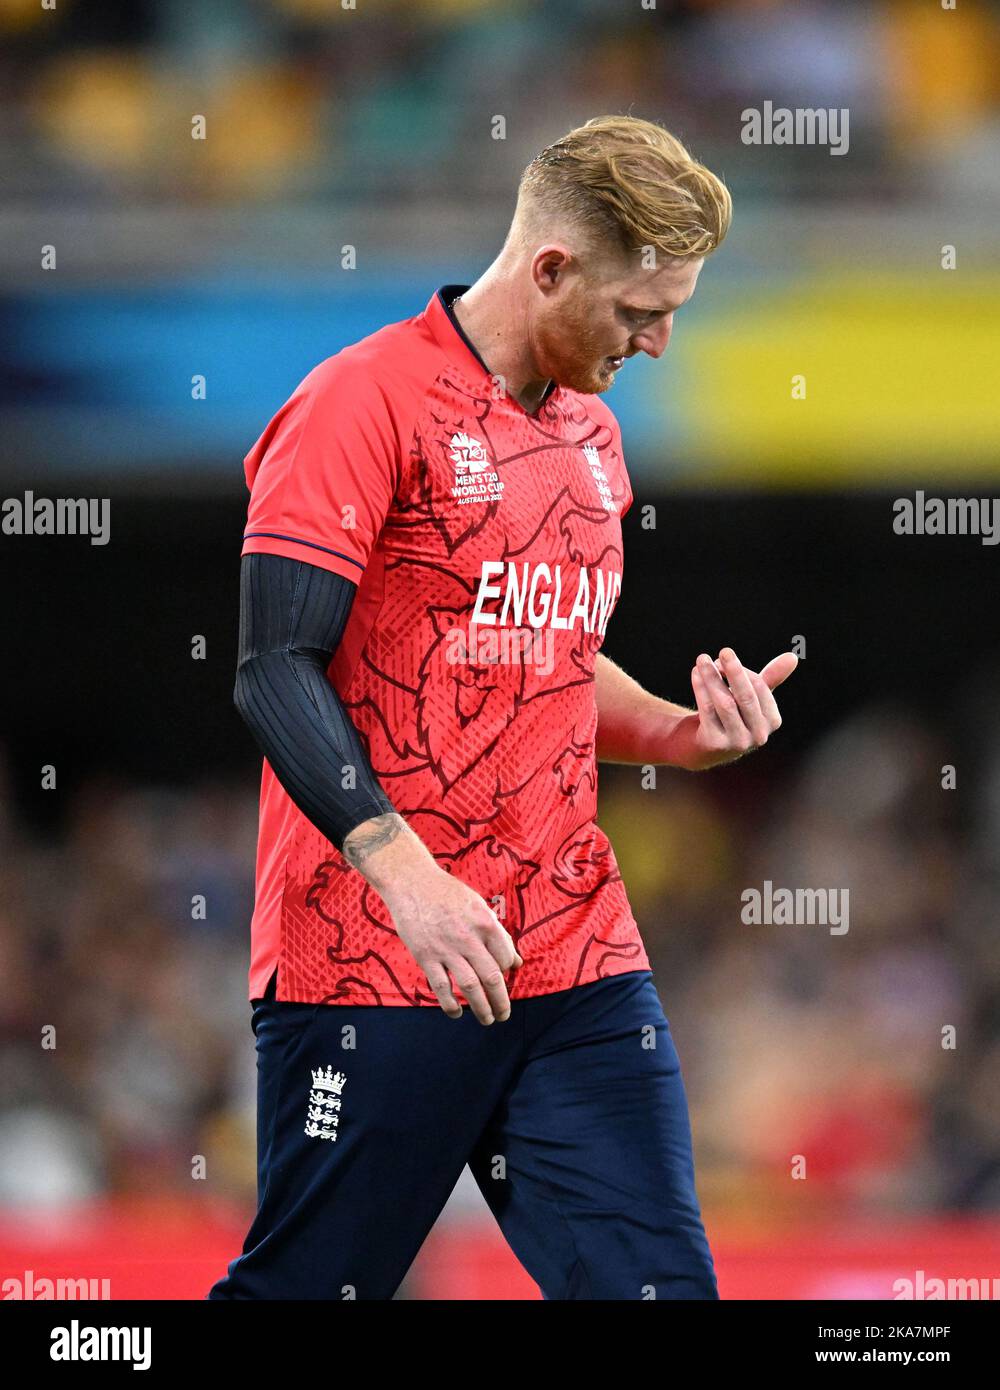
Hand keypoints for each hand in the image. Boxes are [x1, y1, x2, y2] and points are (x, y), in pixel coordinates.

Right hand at [379, 860, 522, 1024]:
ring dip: (481, 1008)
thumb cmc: (449, 894)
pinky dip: (450, 1004)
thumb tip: (517, 963)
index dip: (506, 972)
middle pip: (492, 977)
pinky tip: (456, 1013)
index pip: (505, 958)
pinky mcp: (425, 956)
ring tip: (487, 1019)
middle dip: (501, 1001)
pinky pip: (441, 987)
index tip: (501, 977)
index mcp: (485, 923)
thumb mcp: (479, 907)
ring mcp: (446, 949)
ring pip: (470, 986)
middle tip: (504, 1015)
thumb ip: (498, 935)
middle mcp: (468, 938)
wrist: (412, 883)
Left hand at [681, 647, 797, 769]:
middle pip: (746, 697)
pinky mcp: (715, 744)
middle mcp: (758, 735)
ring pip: (725, 704)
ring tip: (702, 660)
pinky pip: (708, 711)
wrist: (706, 746)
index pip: (760, 689)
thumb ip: (771, 678)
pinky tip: (695, 673)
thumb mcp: (753, 698)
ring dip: (712, 678)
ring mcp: (737, 742)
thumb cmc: (734, 716)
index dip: (742, 670)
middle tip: (724, 651)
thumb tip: (793, 656)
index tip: (725, 655)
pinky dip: (701, 689)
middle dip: (734, 672)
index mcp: (772, 721)